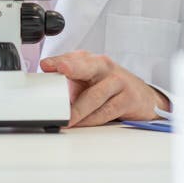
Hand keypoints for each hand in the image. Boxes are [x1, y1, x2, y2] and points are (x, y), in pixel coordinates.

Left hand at [40, 50, 169, 127]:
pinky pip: (105, 111)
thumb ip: (67, 81)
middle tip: (60, 70)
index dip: (58, 61)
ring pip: (95, 95)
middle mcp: (104, 67)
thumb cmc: (109, 87)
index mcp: (91, 60)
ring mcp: (118, 82)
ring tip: (66, 118)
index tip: (45, 65)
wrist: (142, 96)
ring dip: (78, 109)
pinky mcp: (127, 99)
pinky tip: (81, 124)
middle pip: (87, 66)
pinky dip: (91, 120)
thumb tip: (42, 91)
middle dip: (72, 67)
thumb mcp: (88, 79)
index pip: (72, 58)